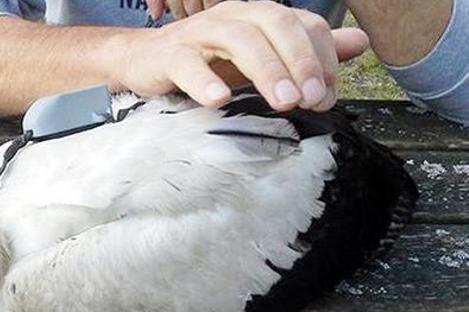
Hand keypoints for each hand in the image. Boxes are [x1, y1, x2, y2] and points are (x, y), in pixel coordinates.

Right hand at [114, 1, 368, 110]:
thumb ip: (306, 51)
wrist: (146, 62)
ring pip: (238, 39)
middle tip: (312, 100)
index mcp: (259, 15)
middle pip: (276, 24)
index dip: (322, 59)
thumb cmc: (207, 61)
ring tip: (282, 103)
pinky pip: (188, 63)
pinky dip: (204, 81)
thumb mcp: (261, 57)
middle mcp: (233, 15)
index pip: (303, 25)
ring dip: (266, 71)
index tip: (327, 97)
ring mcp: (200, 33)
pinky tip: (219, 100)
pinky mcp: (169, 55)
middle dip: (300, 62)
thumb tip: (358, 43)